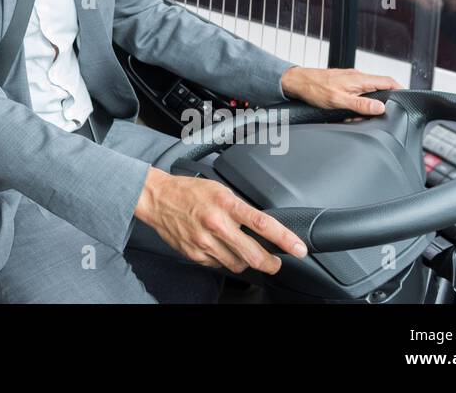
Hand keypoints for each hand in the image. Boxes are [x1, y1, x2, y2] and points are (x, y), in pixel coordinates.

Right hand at [135, 168, 306, 273]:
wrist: (156, 198)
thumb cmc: (189, 191)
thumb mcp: (220, 191)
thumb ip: (240, 209)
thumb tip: (261, 227)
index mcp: (226, 203)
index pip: (263, 224)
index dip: (285, 239)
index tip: (299, 249)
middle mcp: (216, 224)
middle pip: (254, 255)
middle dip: (271, 263)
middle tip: (275, 262)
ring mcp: (205, 241)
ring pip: (238, 264)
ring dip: (246, 261)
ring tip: (241, 250)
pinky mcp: (195, 253)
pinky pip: (219, 264)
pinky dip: (224, 259)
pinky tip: (219, 247)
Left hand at [280, 66, 399, 115]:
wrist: (296, 82)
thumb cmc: (314, 88)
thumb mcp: (338, 100)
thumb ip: (360, 104)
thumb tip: (380, 107)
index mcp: (359, 79)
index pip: (388, 81)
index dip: (400, 90)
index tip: (407, 99)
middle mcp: (357, 77)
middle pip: (380, 88)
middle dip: (383, 103)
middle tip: (378, 116)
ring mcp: (350, 80)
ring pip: (368, 92)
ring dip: (368, 105)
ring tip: (359, 117)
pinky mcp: (343, 84)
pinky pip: (357, 94)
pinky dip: (358, 104)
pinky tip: (350, 112)